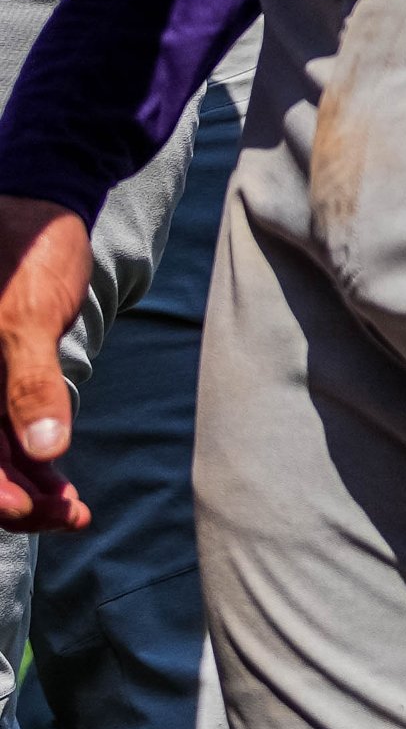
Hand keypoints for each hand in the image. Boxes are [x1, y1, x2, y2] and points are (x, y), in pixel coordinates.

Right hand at [0, 198, 87, 533]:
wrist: (40, 212)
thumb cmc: (26, 253)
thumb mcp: (26, 317)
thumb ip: (29, 383)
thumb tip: (43, 450)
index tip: (25, 509)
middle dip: (14, 498)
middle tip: (69, 515)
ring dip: (28, 490)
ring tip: (75, 511)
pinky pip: (6, 439)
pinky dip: (33, 468)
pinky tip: (67, 495)